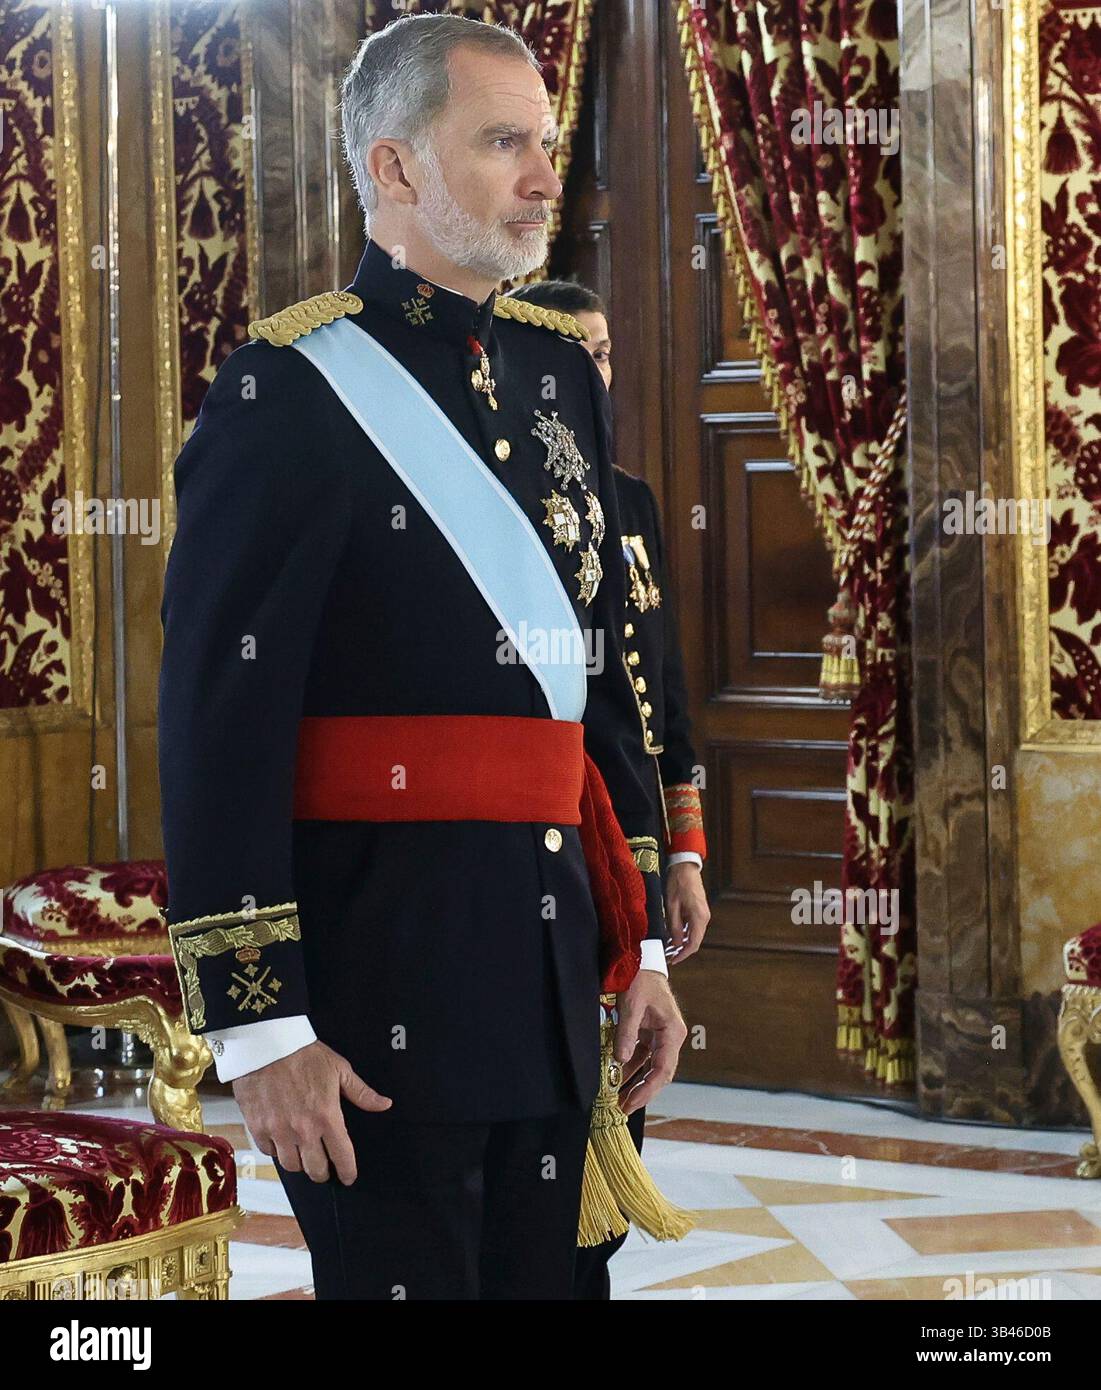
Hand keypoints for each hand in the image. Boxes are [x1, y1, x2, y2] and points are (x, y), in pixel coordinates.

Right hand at [234, 1040, 390, 1185]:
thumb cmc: (304, 1054)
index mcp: (327, 1116)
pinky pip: (270, 1152)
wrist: (267, 1044)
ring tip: (304, 1153)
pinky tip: (283, 1141)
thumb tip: (384, 1104)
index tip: (349, 1176)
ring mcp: (278, 1131)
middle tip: (325, 1166)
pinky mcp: (258, 1128)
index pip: (342, 1156)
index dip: (348, 1171)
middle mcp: (303, 1130)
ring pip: (292, 1165)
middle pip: (315, 1170)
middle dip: (323, 1172)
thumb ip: (361, 1092)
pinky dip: (277, 1151)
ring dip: (300, 1163)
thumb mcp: (339, 1069)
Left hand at [612, 969, 686, 1114]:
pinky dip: (629, 1068)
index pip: (663, 1069)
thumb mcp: (632, 1004)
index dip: (647, 1089)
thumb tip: (619, 1059)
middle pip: (659, 1073)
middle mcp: (670, 1037)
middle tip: (623, 1108)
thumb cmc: (641, 979)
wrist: (641, 960)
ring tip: (618, 1100)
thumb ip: (626, 1032)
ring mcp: (661, 1036)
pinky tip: (616, 1078)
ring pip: (650, 1067)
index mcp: (672, 1032)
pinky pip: (641, 1056)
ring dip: (635, 1082)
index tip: (631, 1102)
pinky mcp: (649, 1034)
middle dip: (642, 1092)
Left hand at [664, 862, 709, 962]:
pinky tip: (675, 935)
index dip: (683, 955)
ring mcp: (704, 914)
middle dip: (683, 950)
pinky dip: (685, 934)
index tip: (674, 960)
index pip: (693, 944)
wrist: (685, 867)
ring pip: (695, 935)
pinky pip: (694, 927)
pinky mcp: (700, 910)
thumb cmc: (678, 883)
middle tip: (670, 956)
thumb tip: (675, 943)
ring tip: (670, 947)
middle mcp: (704, 918)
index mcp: (698, 917)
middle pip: (695, 941)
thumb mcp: (671, 906)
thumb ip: (674, 926)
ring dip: (684, 942)